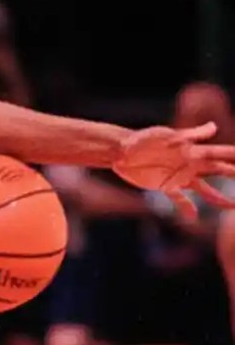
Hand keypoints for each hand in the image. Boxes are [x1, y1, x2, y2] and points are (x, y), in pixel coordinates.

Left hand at [112, 122, 234, 219]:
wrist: (121, 151)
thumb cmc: (144, 139)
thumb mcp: (167, 136)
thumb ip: (191, 134)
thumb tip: (215, 127)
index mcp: (194, 151)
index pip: (221, 154)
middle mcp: (191, 164)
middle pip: (218, 171)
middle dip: (234, 174)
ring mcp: (180, 176)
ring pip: (205, 189)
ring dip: (218, 197)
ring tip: (232, 206)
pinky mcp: (166, 186)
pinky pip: (180, 200)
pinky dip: (187, 208)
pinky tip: (193, 217)